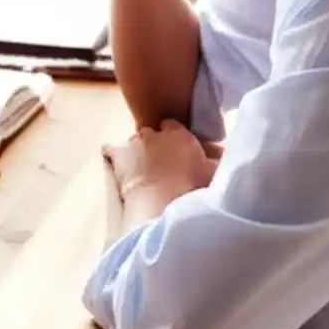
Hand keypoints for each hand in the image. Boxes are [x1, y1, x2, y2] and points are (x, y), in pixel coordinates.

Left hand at [102, 120, 217, 209]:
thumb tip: (217, 156)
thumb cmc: (193, 188)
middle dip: (156, 145)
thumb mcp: (212, 172)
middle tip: (162, 164)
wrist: (162, 202)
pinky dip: (113, 155)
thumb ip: (212, 160)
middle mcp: (154, 133)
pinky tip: (115, 162)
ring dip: (137, 151)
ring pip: (134, 142)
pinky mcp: (118, 155)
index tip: (177, 152)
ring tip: (142, 169)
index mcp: (179, 134)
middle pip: (153, 134)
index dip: (174, 139)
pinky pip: (110, 149)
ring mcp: (134, 143)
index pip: (173, 127)